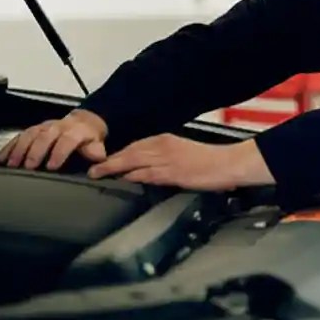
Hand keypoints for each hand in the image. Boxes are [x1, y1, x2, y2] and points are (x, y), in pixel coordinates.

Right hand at [0, 109, 108, 169]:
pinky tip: (0, 159)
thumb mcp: (97, 144)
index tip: (52, 167)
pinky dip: (8, 148)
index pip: (67, 140)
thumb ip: (96, 152)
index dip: (59, 152)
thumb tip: (97, 161)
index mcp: (75, 131)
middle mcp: (57, 127)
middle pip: (45, 136)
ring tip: (11, 165)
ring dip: (19, 149)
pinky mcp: (32, 130)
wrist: (83, 121)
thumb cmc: (89, 139)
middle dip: (35, 151)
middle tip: (28, 167)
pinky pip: (18, 137)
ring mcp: (42, 127)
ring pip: (29, 135)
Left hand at [87, 134, 273, 190]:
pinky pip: (147, 173)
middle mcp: (163, 146)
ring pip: (133, 161)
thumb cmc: (209, 161)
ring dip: (114, 168)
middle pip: (130, 152)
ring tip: (98, 174)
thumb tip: (147, 168)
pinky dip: (132, 175)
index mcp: (166, 140)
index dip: (118, 154)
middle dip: (109, 161)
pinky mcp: (171, 172)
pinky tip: (122, 179)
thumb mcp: (183, 153)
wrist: (227, 164)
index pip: (136, 146)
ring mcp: (166, 159)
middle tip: (92, 169)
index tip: (105, 160)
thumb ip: (165, 158)